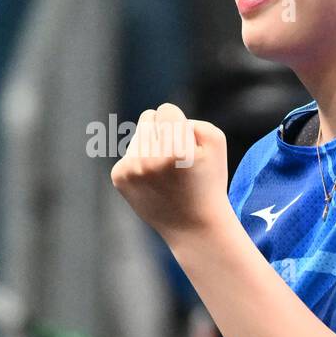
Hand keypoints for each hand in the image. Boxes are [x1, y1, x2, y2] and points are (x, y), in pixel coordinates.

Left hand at [110, 103, 231, 241]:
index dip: (180, 124)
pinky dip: (140, 162)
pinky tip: (154, 182)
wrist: (193, 226)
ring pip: (138, 135)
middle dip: (163, 132)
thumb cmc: (208, 181)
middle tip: (176, 159)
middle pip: (147, 118)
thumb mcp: (216, 142)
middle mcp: (149, 159)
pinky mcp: (119, 178)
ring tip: (166, 172)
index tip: (187, 146)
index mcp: (176, 150)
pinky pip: (128, 152)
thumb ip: (192, 119)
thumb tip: (162, 119)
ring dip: (152, 147)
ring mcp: (131, 170)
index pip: (166, 109)